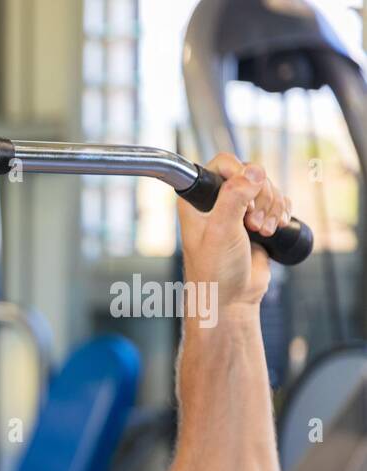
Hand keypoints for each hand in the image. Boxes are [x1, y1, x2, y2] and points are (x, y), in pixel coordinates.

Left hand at [177, 153, 289, 309]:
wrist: (231, 298)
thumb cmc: (215, 271)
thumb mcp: (222, 231)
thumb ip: (234, 198)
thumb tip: (253, 171)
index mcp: (197, 199)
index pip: (223, 163)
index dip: (240, 173)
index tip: (246, 194)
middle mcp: (216, 201)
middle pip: (252, 174)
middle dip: (261, 198)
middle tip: (252, 224)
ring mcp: (237, 210)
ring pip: (268, 188)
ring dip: (272, 209)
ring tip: (261, 232)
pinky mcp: (256, 220)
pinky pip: (278, 202)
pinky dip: (281, 214)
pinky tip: (273, 231)